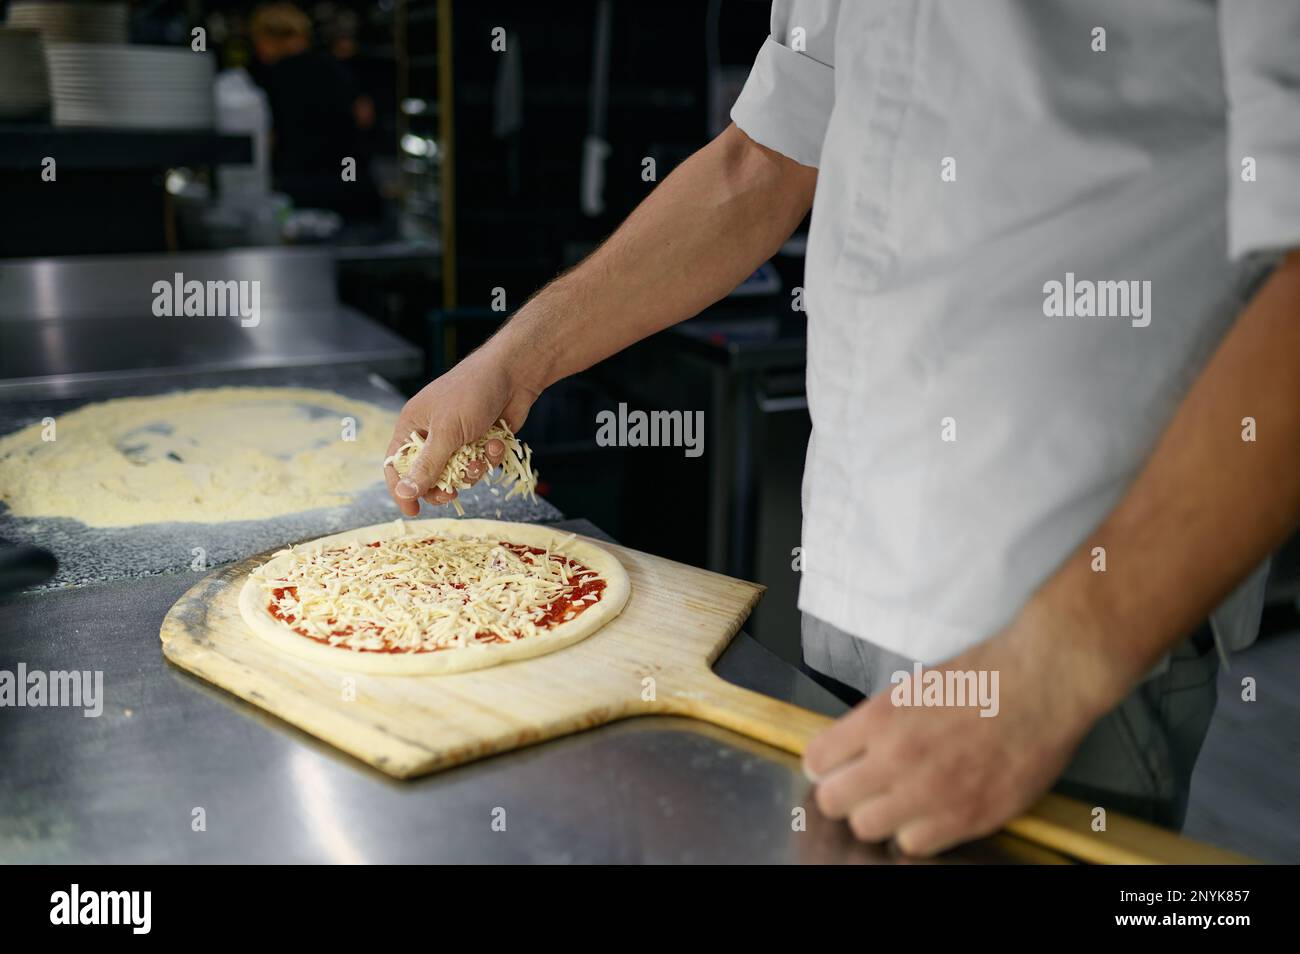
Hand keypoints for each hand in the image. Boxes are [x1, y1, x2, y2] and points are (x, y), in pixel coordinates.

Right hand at [384, 347, 540, 515]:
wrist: (515, 374)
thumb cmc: (473, 392)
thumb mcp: (447, 431)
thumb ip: (428, 465)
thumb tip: (404, 493)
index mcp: (412, 425)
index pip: (396, 465)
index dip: (402, 489)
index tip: (413, 511)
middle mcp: (432, 434)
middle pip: (429, 477)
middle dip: (444, 484)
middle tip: (454, 491)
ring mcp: (457, 439)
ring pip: (458, 475)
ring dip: (472, 470)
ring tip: (482, 454)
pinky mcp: (480, 442)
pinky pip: (480, 465)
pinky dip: (490, 457)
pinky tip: (497, 441)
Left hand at [803, 616, 1117, 856]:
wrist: (1041, 681)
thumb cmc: (982, 676)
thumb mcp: (912, 688)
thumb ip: (876, 724)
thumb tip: (849, 752)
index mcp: (879, 718)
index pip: (817, 761)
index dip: (824, 766)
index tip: (834, 767)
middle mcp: (897, 757)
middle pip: (833, 801)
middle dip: (842, 795)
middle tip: (862, 790)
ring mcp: (931, 791)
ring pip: (868, 828)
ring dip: (877, 818)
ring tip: (897, 804)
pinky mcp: (967, 816)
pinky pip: (914, 845)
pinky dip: (915, 835)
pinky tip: (928, 816)